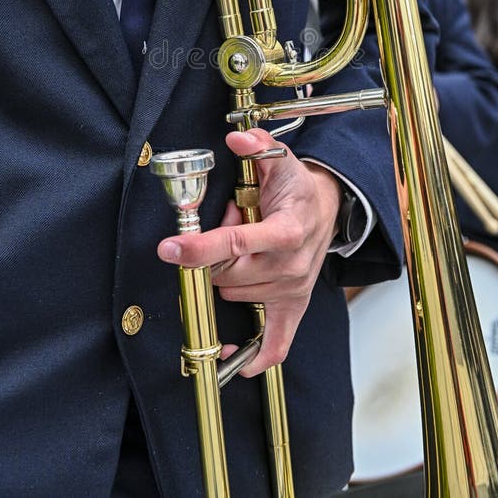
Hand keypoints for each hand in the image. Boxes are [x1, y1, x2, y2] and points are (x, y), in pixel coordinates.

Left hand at [157, 128, 341, 375]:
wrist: (327, 208)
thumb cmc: (297, 188)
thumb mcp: (280, 161)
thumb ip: (258, 147)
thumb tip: (238, 139)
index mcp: (287, 231)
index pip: (235, 244)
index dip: (198, 247)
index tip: (170, 248)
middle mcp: (291, 265)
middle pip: (226, 274)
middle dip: (213, 251)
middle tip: (228, 224)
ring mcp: (292, 289)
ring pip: (233, 293)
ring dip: (226, 271)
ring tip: (242, 244)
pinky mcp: (293, 306)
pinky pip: (277, 343)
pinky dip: (255, 356)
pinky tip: (235, 359)